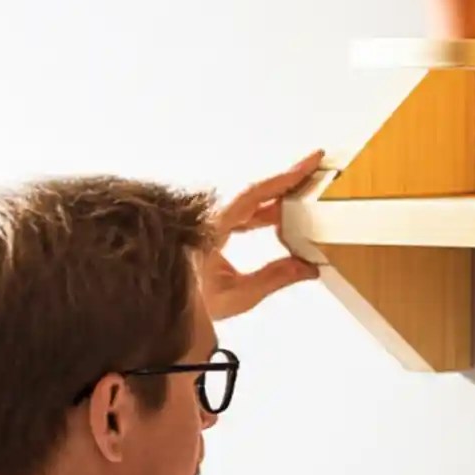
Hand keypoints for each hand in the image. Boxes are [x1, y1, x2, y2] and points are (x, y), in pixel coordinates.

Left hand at [198, 150, 324, 320]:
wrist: (159, 311)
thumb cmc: (187, 304)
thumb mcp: (237, 294)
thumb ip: (275, 277)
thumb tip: (308, 267)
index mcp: (212, 227)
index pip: (255, 193)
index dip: (284, 177)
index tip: (308, 163)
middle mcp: (208, 219)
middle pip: (254, 193)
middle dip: (287, 185)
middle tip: (315, 174)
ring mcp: (206, 224)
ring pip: (247, 204)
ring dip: (275, 202)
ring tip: (303, 200)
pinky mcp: (206, 232)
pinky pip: (239, 216)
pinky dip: (261, 216)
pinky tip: (277, 223)